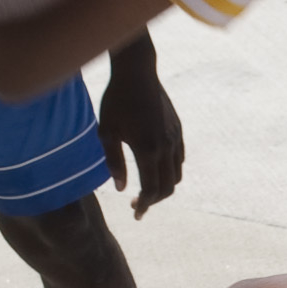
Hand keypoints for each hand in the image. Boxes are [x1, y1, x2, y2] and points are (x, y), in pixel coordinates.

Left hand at [97, 41, 184, 214]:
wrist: (137, 72)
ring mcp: (175, 137)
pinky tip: (155, 168)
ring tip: (146, 189)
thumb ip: (114, 162)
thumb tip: (122, 188)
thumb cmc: (116, 101)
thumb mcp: (106, 132)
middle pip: (168, 187)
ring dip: (163, 187)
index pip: (151, 189)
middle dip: (154, 201)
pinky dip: (170, 171)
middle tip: (138, 205)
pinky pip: (179, 158)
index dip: (144, 206)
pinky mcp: (177, 129)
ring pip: (176, 174)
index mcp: (147, 149)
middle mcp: (166, 146)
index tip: (136, 215)